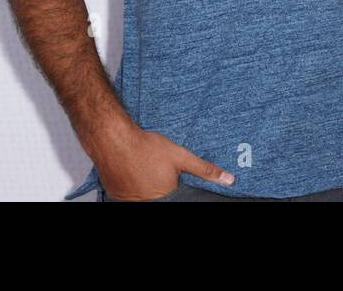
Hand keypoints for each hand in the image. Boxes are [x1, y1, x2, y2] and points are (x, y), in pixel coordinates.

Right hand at [94, 124, 234, 200]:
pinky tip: (132, 169)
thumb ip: (204, 170)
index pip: (174, 195)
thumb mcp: (181, 157)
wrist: (115, 139)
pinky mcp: (115, 194)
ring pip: (142, 194)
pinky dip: (131, 184)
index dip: (172, 183)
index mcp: (165, 197)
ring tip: (143, 167)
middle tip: (154, 168)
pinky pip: (128, 193)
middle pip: (158, 195)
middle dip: (159, 183)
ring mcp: (128, 200)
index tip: (165, 174)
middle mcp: (145, 202)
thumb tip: (228, 180)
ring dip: (144, 184)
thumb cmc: (147, 148)